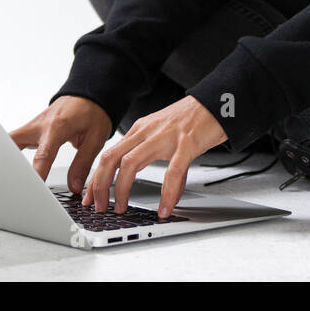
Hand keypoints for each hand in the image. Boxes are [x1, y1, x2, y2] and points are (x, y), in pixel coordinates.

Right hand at [8, 95, 112, 193]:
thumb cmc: (94, 112)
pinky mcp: (32, 127)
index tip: (34, 189)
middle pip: (13, 143)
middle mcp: (41, 125)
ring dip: (5, 156)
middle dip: (8, 162)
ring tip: (4, 178)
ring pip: (10, 140)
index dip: (37, 174)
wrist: (90, 94)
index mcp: (58, 128)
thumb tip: (74, 186)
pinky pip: (15, 139)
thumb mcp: (96, 138)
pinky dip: (10, 151)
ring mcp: (34, 125)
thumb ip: (82, 164)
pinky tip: (9, 166)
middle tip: (8, 181)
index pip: (43, 155)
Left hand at [83, 95, 227, 217]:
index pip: (108, 155)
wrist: (218, 101)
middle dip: (100, 185)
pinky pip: (172, 172)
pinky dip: (166, 193)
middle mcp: (147, 132)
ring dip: (121, 189)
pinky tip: (165, 207)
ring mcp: (166, 137)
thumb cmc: (192, 118)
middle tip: (99, 206)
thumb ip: (152, 152)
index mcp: (140, 130)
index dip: (96, 178)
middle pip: (110, 158)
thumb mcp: (163, 132)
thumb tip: (153, 182)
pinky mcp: (187, 143)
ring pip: (130, 163)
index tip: (91, 198)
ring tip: (122, 208)